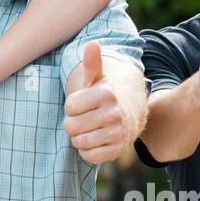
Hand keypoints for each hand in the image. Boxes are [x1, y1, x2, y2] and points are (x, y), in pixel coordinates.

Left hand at [63, 41, 134, 164]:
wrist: (130, 115)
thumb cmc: (105, 96)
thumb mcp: (98, 78)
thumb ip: (92, 63)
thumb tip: (92, 44)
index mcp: (106, 94)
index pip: (69, 107)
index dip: (72, 107)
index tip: (84, 104)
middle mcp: (114, 113)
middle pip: (70, 126)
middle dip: (73, 123)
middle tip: (86, 118)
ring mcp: (117, 133)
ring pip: (78, 142)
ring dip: (79, 137)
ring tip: (91, 129)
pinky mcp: (118, 151)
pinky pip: (88, 156)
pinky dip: (87, 151)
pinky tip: (96, 141)